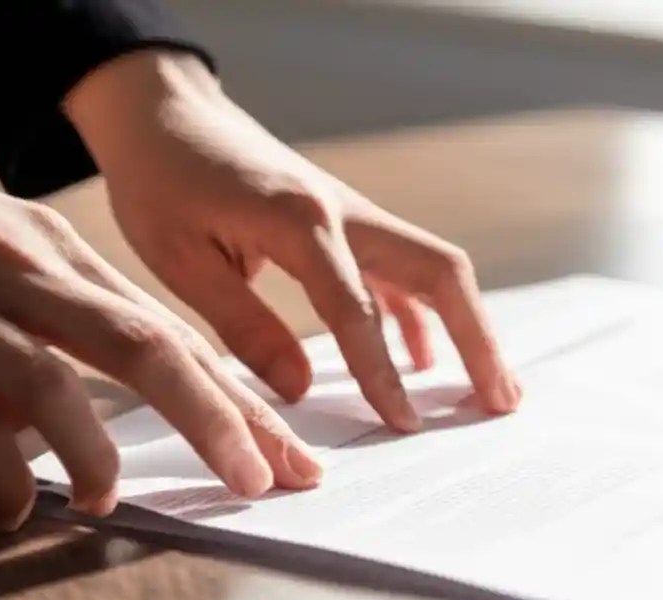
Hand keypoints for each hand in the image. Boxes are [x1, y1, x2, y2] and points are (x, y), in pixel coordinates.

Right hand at [0, 139, 318, 529]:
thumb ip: (54, 324)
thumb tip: (80, 420)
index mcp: (60, 253)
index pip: (172, 334)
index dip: (238, 398)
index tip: (288, 452)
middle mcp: (23, 272)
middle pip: (146, 350)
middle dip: (218, 420)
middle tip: (263, 480)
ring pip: (56, 385)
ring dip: (99, 455)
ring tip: (114, 501)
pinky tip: (13, 508)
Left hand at [65, 51, 520, 431]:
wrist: (165, 111)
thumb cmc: (161, 181)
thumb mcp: (180, 261)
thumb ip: (244, 325)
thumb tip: (299, 391)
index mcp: (300, 220)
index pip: (358, 310)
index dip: (381, 373)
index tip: (404, 425)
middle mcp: (344, 211)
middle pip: (440, 273)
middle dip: (479, 339)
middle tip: (502, 402)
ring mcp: (353, 213)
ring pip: (434, 269)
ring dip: (468, 327)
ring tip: (488, 389)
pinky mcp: (347, 221)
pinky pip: (402, 271)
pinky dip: (421, 315)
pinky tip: (423, 358)